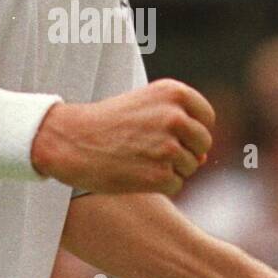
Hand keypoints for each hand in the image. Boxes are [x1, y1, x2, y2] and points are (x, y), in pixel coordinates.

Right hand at [31, 79, 214, 194]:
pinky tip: (136, 173)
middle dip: (184, 151)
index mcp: (173, 92)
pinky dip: (159, 185)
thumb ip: (179, 125)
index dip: (190, 130)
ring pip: (191, 166)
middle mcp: (175, 116)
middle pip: (202, 144)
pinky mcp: (160, 174)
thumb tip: (205, 158)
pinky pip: (176, 185)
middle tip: (151, 151)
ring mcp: (169, 146)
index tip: (167, 134)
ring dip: (170, 169)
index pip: (206, 117)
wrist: (71, 141)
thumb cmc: (107, 124)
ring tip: (139, 159)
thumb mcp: (144, 109)